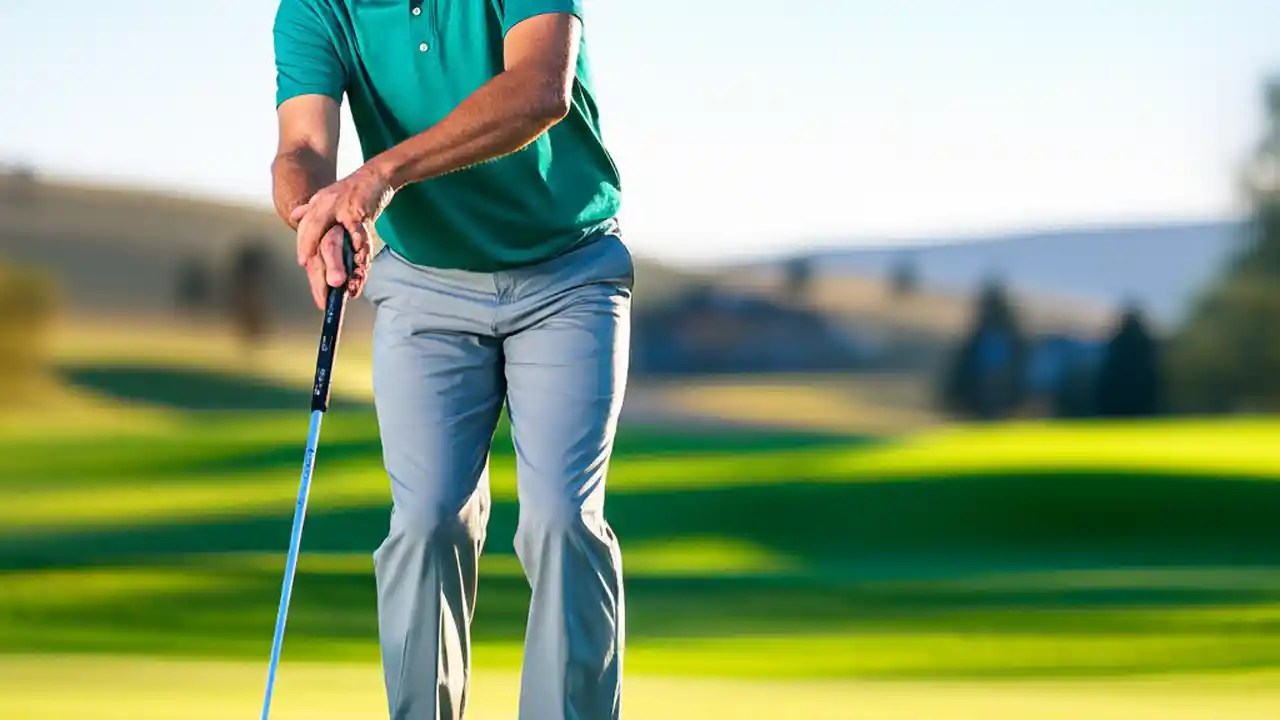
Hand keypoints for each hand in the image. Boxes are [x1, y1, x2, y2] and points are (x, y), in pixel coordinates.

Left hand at [290, 163, 393, 307]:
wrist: (377, 173)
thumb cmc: (354, 187)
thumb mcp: (327, 194)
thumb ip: (311, 208)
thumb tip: (294, 216)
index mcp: (319, 204)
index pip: (307, 226)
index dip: (304, 245)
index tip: (303, 263)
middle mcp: (328, 206)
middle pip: (316, 234)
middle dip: (314, 255)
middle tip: (317, 276)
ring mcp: (344, 210)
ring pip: (338, 240)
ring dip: (340, 264)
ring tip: (343, 284)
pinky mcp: (361, 214)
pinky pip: (359, 238)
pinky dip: (360, 254)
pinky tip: (360, 267)